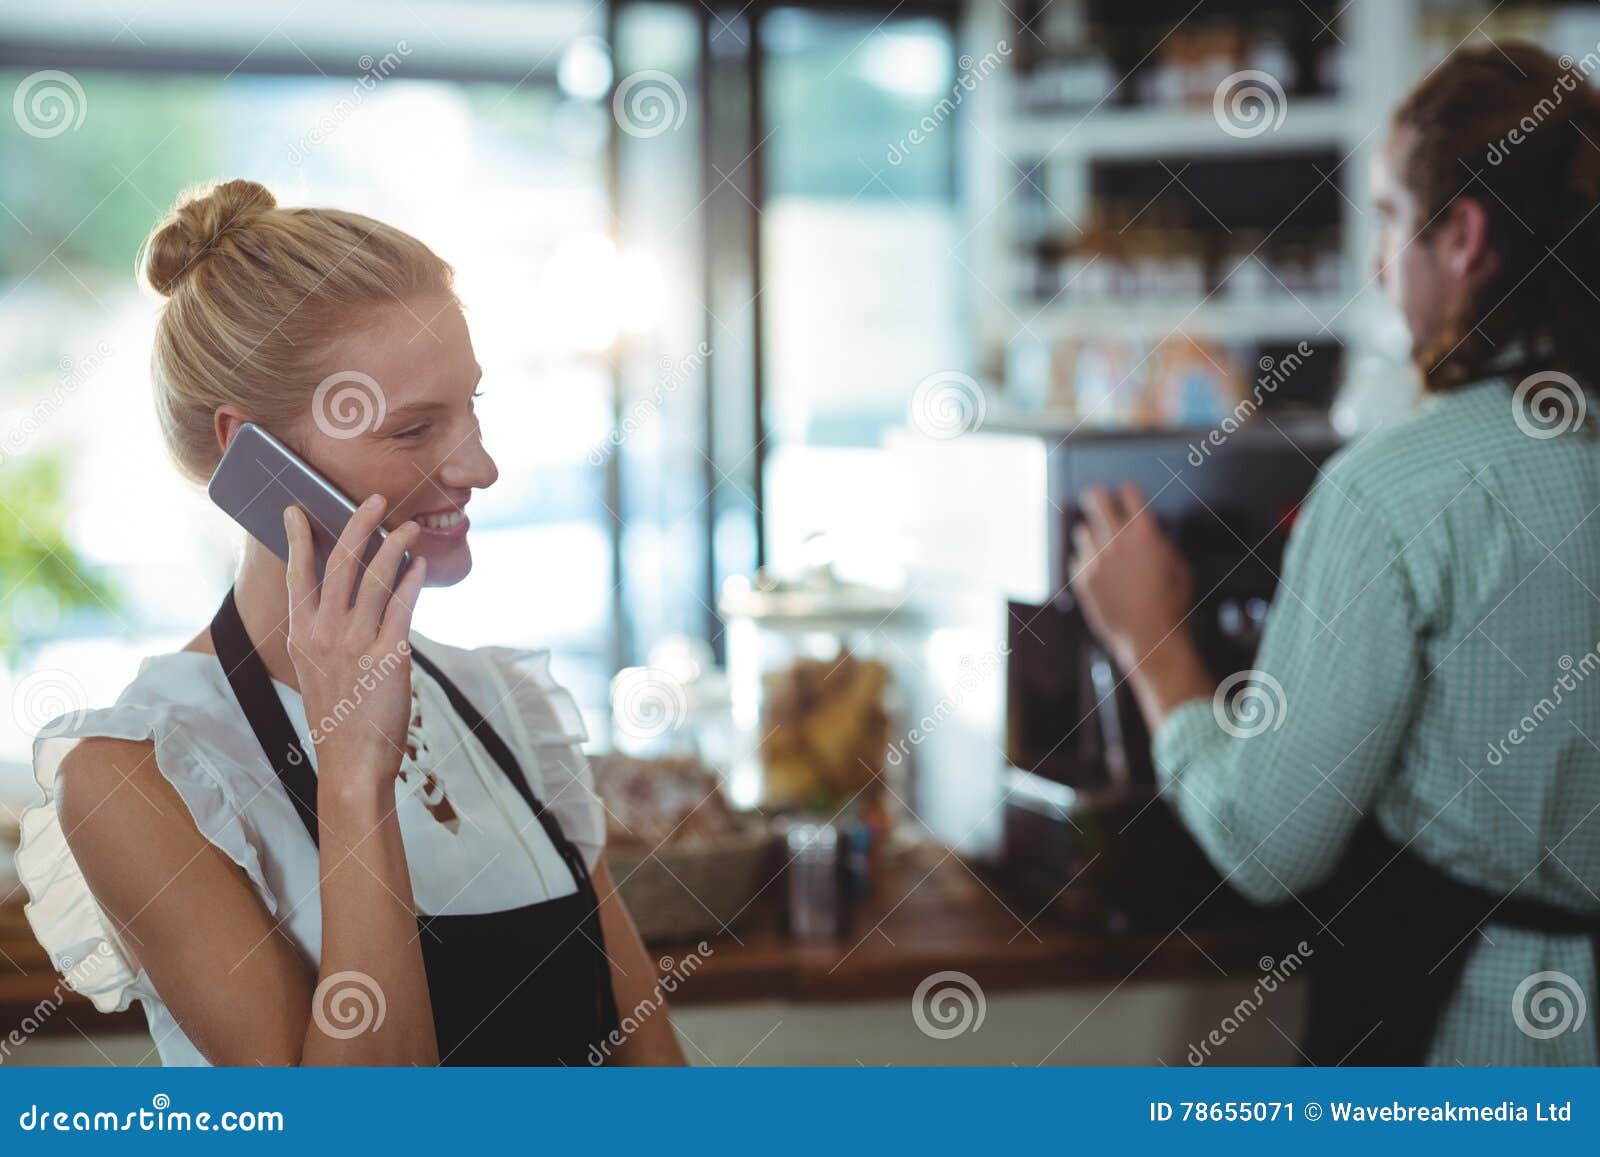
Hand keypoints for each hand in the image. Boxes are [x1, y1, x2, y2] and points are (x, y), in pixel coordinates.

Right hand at [283, 494, 426, 786]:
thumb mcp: (314, 670)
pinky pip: (402, 606)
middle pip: (339, 564)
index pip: (296, 575)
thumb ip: (322, 633)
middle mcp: (323, 635)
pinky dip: (412, 580)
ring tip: (410, 527)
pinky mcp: (388, 657)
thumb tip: (345, 594)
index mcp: (300, 636)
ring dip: (395, 546)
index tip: (297, 509)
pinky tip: (421, 564)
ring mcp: (355, 645)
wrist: (352, 764)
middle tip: (375, 500)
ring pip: (375, 579)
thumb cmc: (338, 715)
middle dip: (358, 525)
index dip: (297, 538)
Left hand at [1067, 483, 1192, 669]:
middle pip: (1094, 497)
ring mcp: (1095, 560)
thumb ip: (1161, 541)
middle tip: (1103, 504)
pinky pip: (1077, 557)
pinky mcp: (1082, 579)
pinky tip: (1101, 573)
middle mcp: (1115, 541)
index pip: (1128, 490)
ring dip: (1094, 534)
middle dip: (1099, 498)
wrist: (1150, 639)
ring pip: (1082, 528)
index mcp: (1143, 533)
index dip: (1129, 494)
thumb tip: (1151, 531)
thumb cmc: (1170, 606)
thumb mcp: (1179, 566)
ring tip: (1106, 548)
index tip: (1129, 499)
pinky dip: (1086, 561)